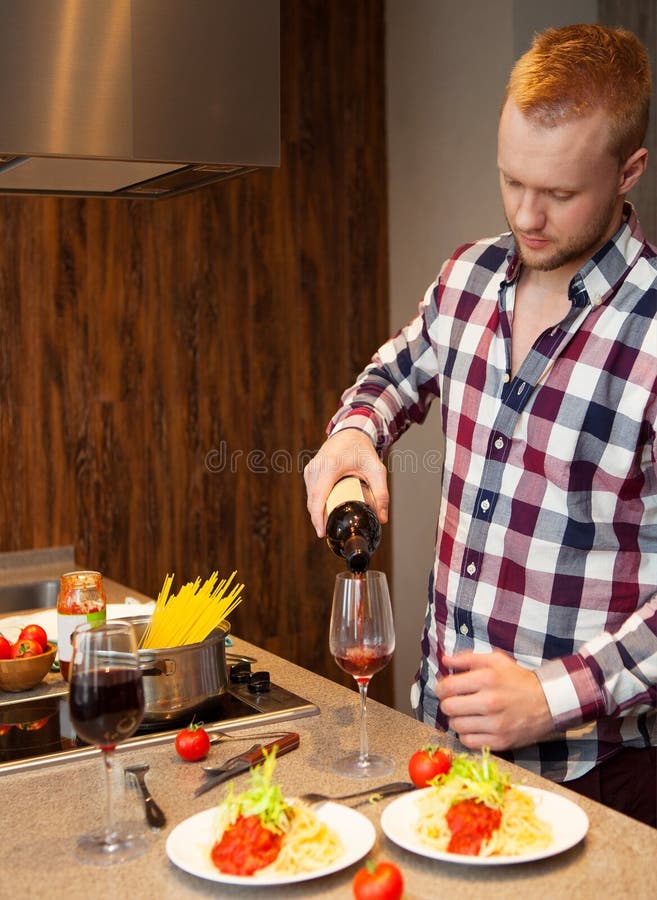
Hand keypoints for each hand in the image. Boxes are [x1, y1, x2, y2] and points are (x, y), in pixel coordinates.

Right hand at [304, 430, 388, 535]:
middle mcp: (316, 467)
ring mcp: (311, 469)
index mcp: (330, 466)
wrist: (350, 432)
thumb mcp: (377, 470)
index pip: (318, 496)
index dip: (317, 517)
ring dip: (317, 511)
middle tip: (329, 533)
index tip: (321, 532)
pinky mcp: (310, 471)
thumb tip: (382, 518)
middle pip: (312, 501)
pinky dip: (316, 502)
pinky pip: (310, 492)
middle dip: (318, 519)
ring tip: (329, 523)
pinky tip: (326, 510)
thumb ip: (382, 493)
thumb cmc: (362, 450)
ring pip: (310, 497)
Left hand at [435, 650, 555, 750]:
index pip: (447, 687)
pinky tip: (474, 726)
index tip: (444, 689)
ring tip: (466, 714)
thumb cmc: (518, 679)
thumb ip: (467, 658)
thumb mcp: (495, 660)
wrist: (548, 702)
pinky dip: (467, 735)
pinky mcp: (500, 741)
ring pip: (456, 726)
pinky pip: (468, 742)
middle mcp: (490, 702)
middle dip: (448, 703)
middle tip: (455, 701)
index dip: (440, 688)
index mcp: (487, 679)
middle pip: (448, 708)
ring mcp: (495, 724)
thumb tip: (445, 660)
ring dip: (456, 720)